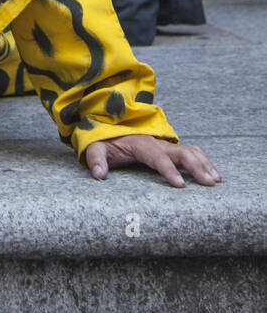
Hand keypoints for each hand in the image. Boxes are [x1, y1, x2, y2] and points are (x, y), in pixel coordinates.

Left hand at [84, 135, 219, 187]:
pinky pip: (191, 152)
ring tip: (216, 180)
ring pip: (190, 150)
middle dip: (197, 166)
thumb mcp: (95, 147)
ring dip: (205, 163)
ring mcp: (165, 145)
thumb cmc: (104, 140)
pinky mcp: (170, 149)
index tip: (180, 185)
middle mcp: (157, 143)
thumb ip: (96, 159)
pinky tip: (213, 175)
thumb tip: (100, 174)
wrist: (110, 126)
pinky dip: (204, 161)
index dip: (169, 170)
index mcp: (140, 143)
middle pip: (182, 152)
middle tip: (210, 183)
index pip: (157, 157)